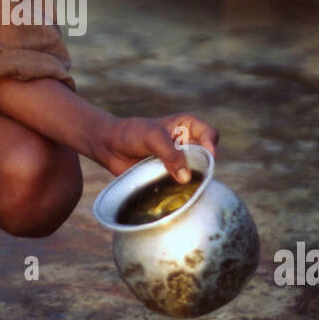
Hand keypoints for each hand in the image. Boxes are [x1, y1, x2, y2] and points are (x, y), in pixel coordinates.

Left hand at [93, 113, 218, 181]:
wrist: (108, 146)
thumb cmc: (130, 133)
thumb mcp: (152, 137)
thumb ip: (170, 154)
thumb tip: (186, 177)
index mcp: (187, 126)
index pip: (210, 135)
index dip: (211, 146)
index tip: (206, 157)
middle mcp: (186, 144)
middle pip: (206, 157)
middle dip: (202, 167)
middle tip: (191, 176)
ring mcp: (178, 162)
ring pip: (196, 174)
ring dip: (191, 181)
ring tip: (180, 186)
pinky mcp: (169, 176)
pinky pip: (181, 186)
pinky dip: (180, 190)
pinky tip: (173, 193)